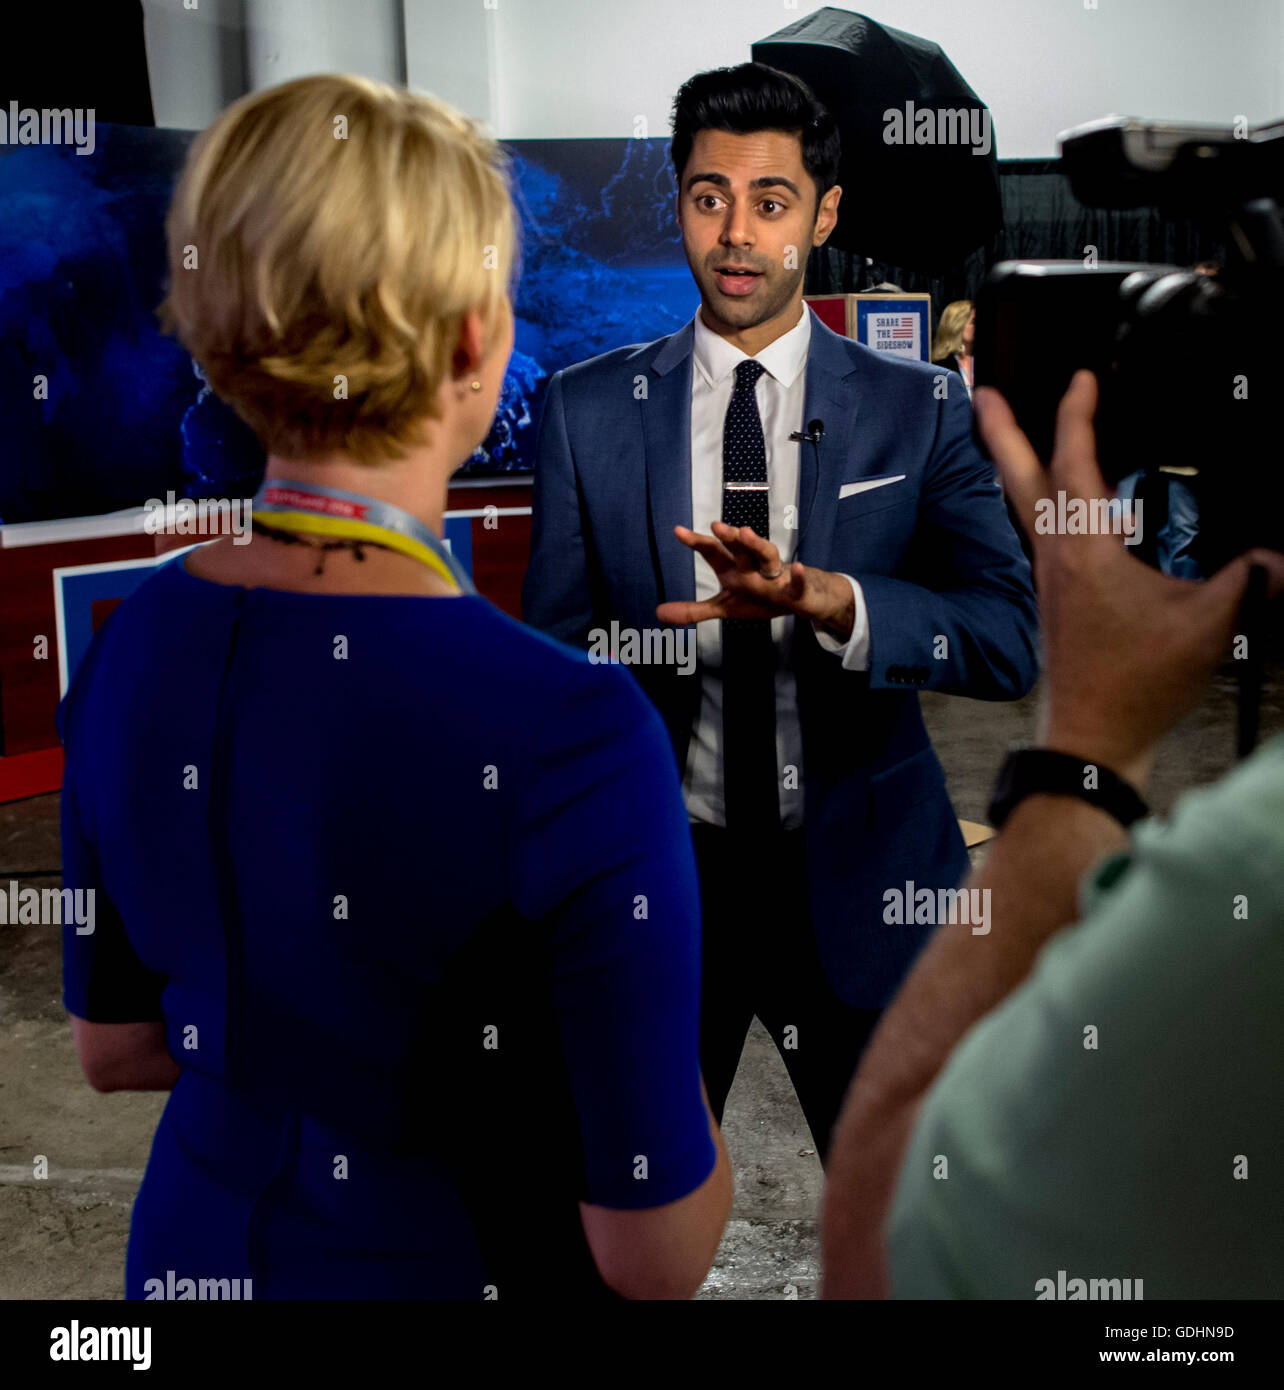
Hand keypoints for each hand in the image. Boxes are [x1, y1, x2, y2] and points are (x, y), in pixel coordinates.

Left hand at [656, 522, 854, 636]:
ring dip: (757, 544)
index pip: (713, 552)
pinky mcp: (796, 589)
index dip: (697, 542)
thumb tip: (658, 613)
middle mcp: (753, 566)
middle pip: (739, 548)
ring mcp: (775, 575)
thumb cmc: (760, 597)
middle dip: (729, 537)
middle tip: (715, 526)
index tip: (678, 531)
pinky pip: (797, 582)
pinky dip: (797, 575)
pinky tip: (796, 567)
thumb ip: (694, 610)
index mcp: (734, 568)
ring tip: (746, 533)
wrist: (802, 598)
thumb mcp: (725, 606)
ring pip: (767, 555)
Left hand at [974, 370, 1283, 788]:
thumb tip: (1274, 557)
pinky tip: (1060, 502)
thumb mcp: (1208, 623)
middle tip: (979, 390)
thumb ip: (1247, 579)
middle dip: (1000, 430)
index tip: (1080, 378)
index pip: (1075, 466)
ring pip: (1024, 505)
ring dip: (1016, 462)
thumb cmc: (1137, 685)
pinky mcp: (1054, 597)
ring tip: (1005, 430)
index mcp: (1085, 550)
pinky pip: (1042, 533)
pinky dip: (1043, 502)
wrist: (1092, 737)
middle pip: (1019, 478)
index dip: (1077, 416)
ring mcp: (1049, 577)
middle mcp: (1055, 556)